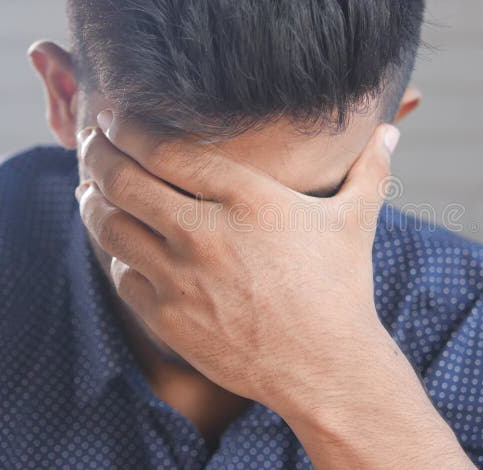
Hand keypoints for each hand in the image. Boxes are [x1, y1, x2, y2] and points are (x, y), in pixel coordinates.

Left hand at [75, 112, 401, 419]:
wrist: (324, 367)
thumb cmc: (341, 290)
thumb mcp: (356, 221)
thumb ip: (369, 170)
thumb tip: (390, 131)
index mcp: (246, 199)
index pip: (165, 149)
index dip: (130, 126)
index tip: (119, 115)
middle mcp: (204, 232)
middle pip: (124, 179)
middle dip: (98, 151)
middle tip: (93, 138)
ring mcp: (180, 277)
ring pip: (110, 225)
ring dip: (93, 200)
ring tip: (91, 187)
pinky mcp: (169, 316)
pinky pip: (121, 275)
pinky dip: (114, 254)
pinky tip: (121, 245)